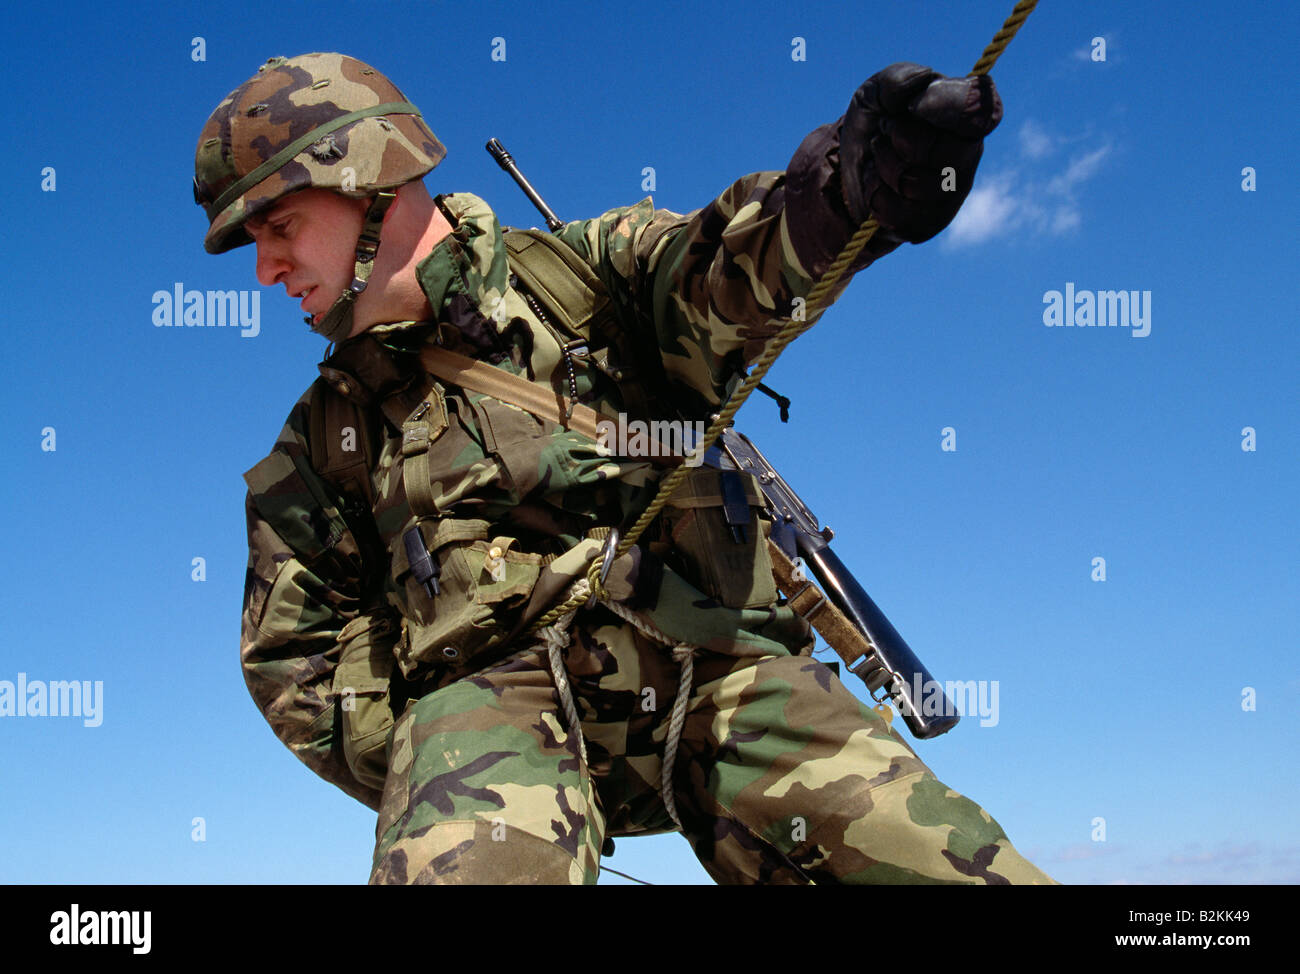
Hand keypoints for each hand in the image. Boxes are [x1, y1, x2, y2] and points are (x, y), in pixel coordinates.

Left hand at [840, 63, 1001, 243]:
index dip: (944, 108)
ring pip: (913, 184)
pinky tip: (879, 186)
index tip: (913, 106)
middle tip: (887, 131)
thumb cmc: (877, 120)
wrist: (850, 165)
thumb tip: (921, 85)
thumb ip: (899, 79)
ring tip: (880, 157)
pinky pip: (899, 216)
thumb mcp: (879, 90)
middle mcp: (969, 155)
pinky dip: (876, 197)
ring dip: (883, 167)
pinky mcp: (930, 224)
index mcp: (967, 116)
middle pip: (937, 152)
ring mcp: (953, 193)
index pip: (982, 113)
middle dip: (898, 139)